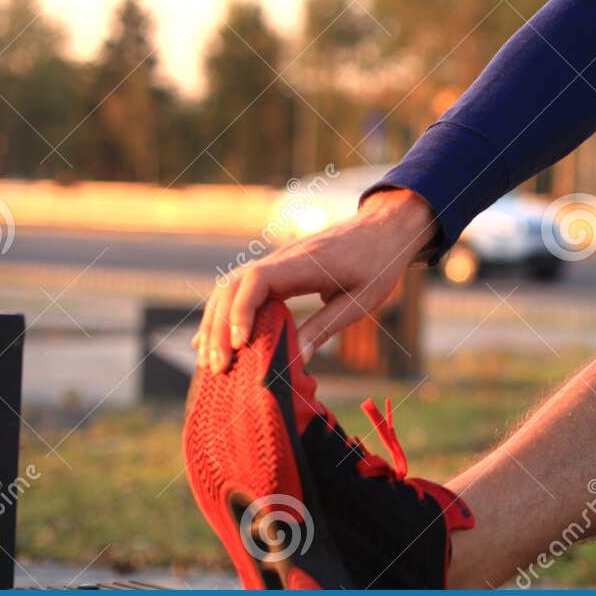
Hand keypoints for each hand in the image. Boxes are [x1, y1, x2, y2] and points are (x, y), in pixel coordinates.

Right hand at [194, 187, 438, 371]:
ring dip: (216, 323)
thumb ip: (327, 325)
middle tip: (218, 367)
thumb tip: (296, 358)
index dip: (241, 311)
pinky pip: (243, 290)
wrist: (385, 228)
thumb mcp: (361, 299)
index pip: (256, 280)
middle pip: (233, 287)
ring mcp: (276, 262)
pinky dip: (226, 315)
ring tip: (210, 363)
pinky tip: (215, 341)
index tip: (239, 344)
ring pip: (231, 288)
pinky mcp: (277, 270)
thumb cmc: (379, 263)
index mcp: (304, 263)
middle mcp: (282, 259)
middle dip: (219, 327)